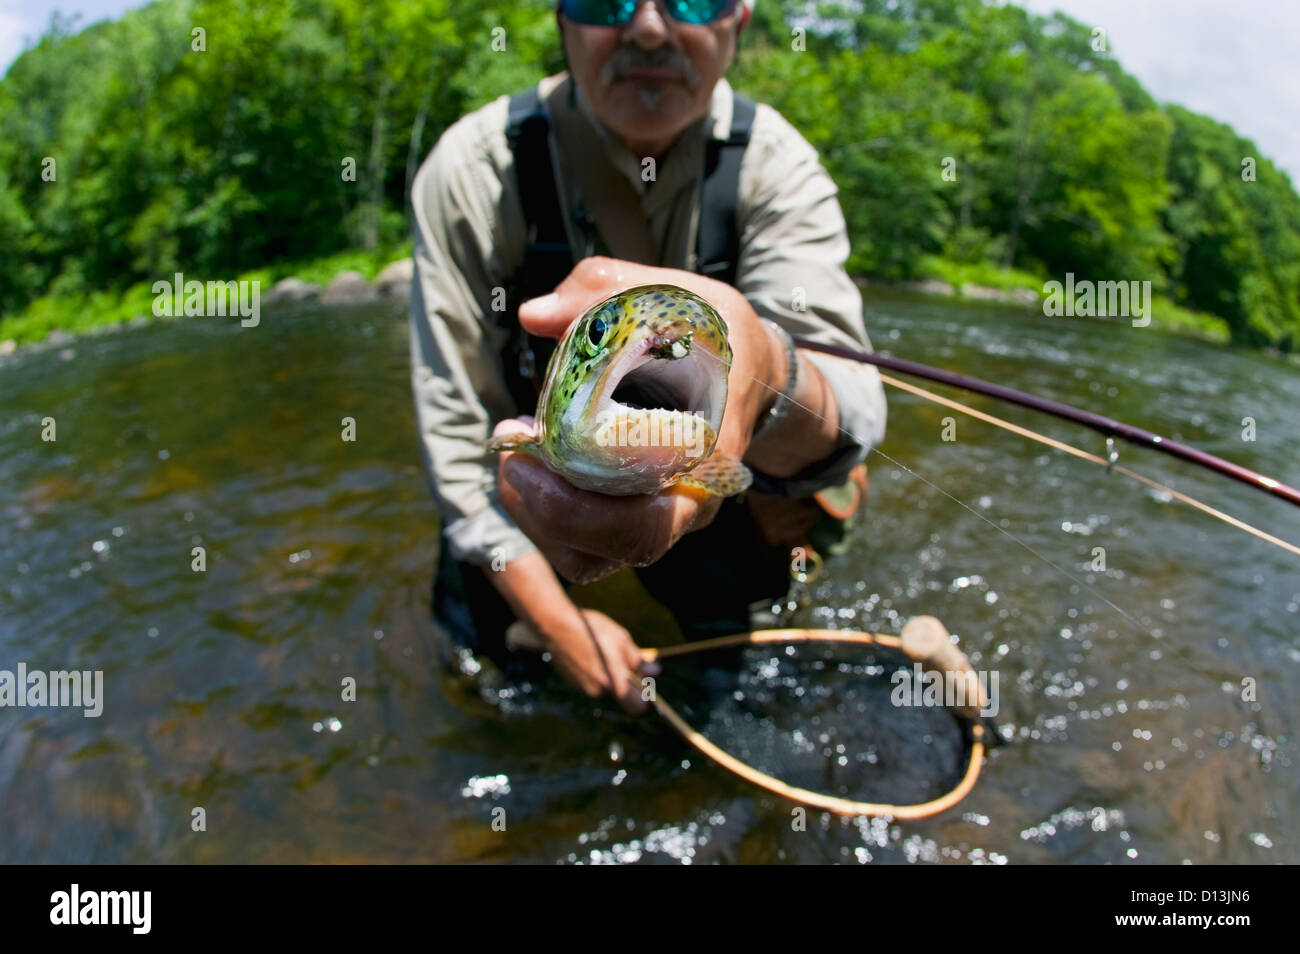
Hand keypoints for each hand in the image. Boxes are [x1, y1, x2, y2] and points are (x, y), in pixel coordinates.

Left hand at [496, 257, 784, 582]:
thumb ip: (605, 294)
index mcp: (707, 461)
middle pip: (609, 552)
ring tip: (515, 460)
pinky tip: (530, 462)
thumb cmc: (719, 338)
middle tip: (511, 459)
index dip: (576, 508)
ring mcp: (660, 517)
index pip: (644, 524)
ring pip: (589, 557)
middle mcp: (686, 505)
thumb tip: (535, 315)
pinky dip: (543, 514)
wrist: (755, 373)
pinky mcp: (632, 516)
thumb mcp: (680, 299)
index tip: (528, 455)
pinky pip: (582, 544)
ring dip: (538, 519)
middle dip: (545, 515)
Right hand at [542, 608, 661, 714]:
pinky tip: (587, 653)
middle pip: (619, 693)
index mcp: (615, 683)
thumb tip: (654, 671)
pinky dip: (592, 672)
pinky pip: (589, 681)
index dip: (644, 700)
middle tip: (621, 658)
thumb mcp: (622, 640)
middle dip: (622, 679)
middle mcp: (598, 691)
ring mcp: (582, 688)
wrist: (557, 625)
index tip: (645, 687)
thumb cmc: (593, 630)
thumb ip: (638, 660)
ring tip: (601, 650)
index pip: (637, 707)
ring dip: (606, 674)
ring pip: (603, 686)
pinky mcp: (571, 682)